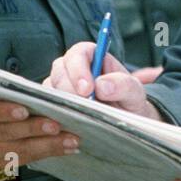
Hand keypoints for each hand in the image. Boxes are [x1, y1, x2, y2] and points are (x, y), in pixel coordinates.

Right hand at [0, 84, 78, 169]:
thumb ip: (2, 87)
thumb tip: (36, 90)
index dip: (4, 112)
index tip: (25, 110)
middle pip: (7, 134)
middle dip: (35, 130)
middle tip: (59, 126)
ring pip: (19, 150)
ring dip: (48, 146)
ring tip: (72, 141)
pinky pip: (23, 160)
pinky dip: (46, 154)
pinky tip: (65, 148)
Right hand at [45, 43, 161, 121]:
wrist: (125, 126)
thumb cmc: (129, 104)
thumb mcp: (135, 93)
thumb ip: (124, 85)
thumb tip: (102, 86)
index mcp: (93, 58)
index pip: (79, 53)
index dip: (79, 69)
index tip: (87, 90)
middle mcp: (73, 70)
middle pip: (59, 71)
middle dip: (69, 88)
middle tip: (84, 105)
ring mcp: (61, 88)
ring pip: (50, 90)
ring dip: (62, 104)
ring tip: (80, 117)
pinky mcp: (55, 106)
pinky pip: (46, 109)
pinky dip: (55, 116)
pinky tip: (71, 127)